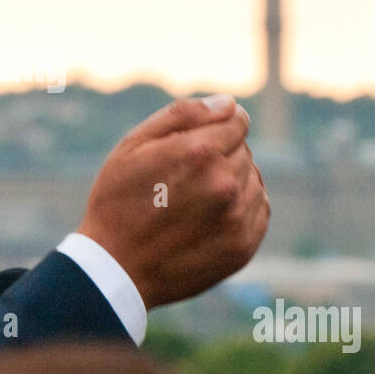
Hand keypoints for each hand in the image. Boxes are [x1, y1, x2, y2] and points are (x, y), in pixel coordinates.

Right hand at [77, 95, 269, 309]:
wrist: (116, 269)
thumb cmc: (117, 202)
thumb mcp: (133, 146)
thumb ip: (182, 115)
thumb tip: (228, 104)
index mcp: (199, 152)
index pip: (237, 120)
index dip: (217, 126)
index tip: (198, 141)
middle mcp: (224, 183)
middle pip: (243, 150)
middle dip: (219, 155)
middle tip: (182, 178)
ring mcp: (237, 217)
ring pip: (252, 179)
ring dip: (231, 182)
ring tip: (194, 200)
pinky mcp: (243, 246)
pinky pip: (258, 210)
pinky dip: (240, 208)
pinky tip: (210, 217)